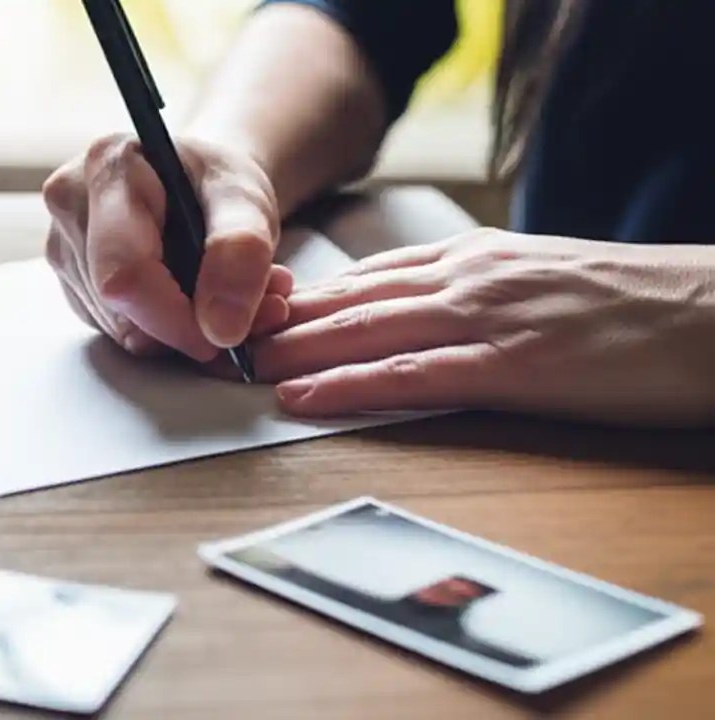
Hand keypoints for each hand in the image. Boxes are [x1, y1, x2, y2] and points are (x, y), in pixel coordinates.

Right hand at [43, 134, 293, 360]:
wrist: (195, 176)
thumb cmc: (213, 180)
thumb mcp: (246, 198)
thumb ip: (242, 251)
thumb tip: (221, 327)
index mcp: (107, 170)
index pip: (125, 274)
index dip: (176, 320)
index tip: (222, 334)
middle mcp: (69, 204)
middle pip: (119, 308)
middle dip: (186, 325)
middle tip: (247, 307)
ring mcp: (62, 245)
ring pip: (118, 328)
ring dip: (177, 330)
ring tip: (220, 294)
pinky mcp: (70, 279)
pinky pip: (115, 329)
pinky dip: (159, 329)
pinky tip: (185, 298)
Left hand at [254, 229, 714, 425]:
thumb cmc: (634, 304)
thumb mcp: (540, 281)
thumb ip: (476, 291)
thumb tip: (415, 313)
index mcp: (476, 258)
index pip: (367, 275)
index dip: (303, 298)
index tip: (255, 314)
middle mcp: (468, 278)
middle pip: (350, 299)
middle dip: (280, 323)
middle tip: (221, 344)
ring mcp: (487, 319)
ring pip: (364, 331)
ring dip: (294, 352)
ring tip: (239, 371)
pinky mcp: (513, 366)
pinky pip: (410, 375)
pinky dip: (347, 386)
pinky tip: (304, 398)